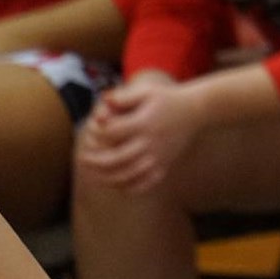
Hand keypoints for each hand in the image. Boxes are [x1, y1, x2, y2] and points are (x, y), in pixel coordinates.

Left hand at [78, 72, 199, 192]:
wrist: (197, 110)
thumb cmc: (168, 98)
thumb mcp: (148, 90)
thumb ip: (124, 96)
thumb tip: (104, 101)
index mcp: (144, 123)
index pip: (111, 134)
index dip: (97, 134)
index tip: (92, 131)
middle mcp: (150, 142)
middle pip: (115, 159)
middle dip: (95, 161)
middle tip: (82, 159)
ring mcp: (158, 156)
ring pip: (127, 175)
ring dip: (106, 178)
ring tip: (93, 175)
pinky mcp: (165, 164)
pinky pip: (145, 183)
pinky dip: (130, 188)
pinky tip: (118, 186)